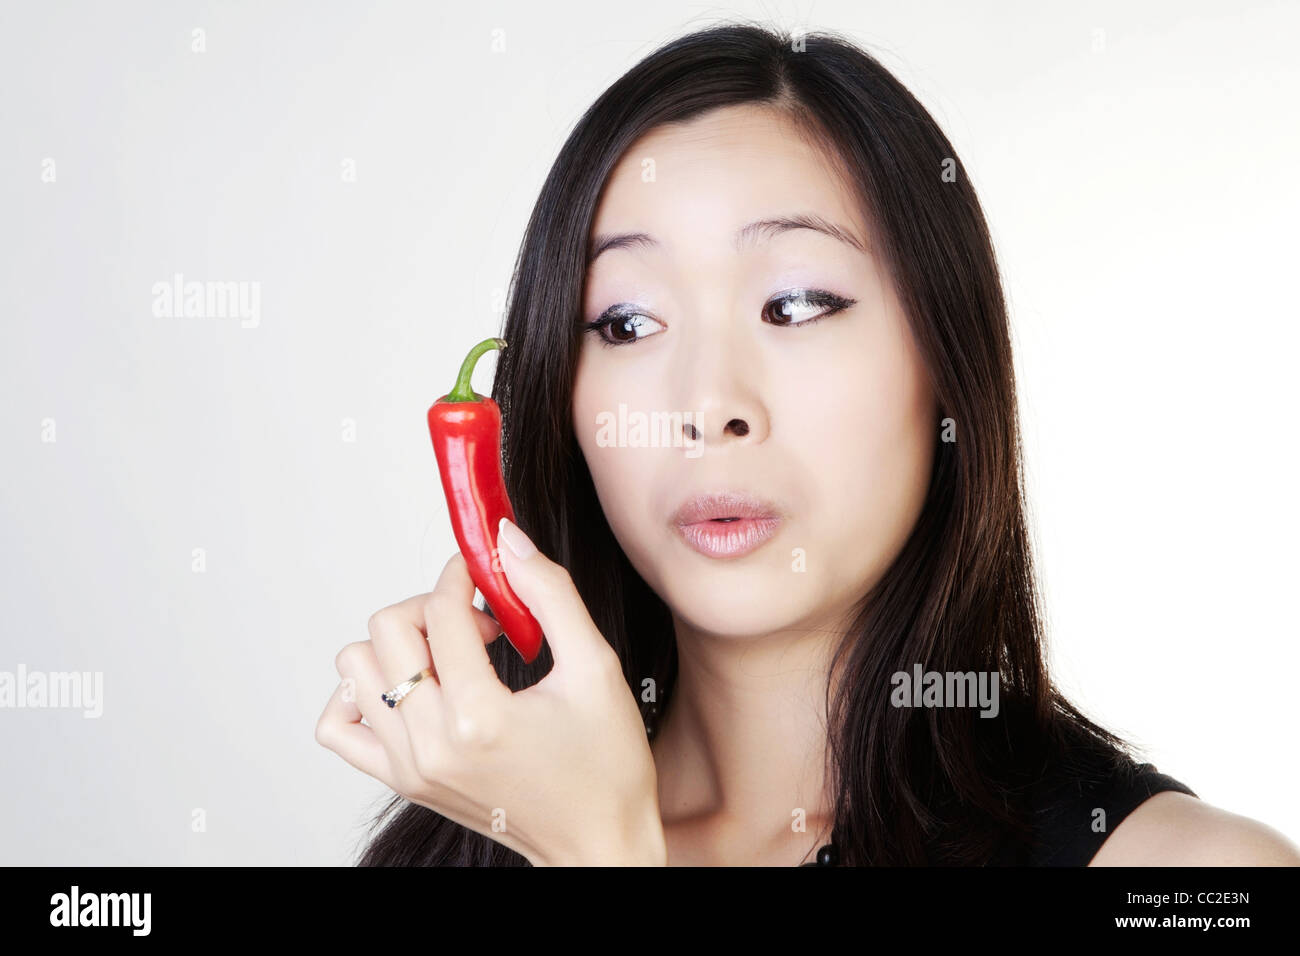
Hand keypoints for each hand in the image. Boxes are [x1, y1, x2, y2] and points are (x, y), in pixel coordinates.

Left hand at [315, 518, 666, 865]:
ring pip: (356, 668)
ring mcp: (409, 767)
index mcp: (481, 718)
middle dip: (431, 606)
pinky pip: (338, 725)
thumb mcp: (595, 667)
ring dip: (399, 645)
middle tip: (480, 622)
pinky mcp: (401, 781)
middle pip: (387, 630)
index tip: (489, 573)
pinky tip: (410, 688)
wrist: (597, 842)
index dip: (465, 574)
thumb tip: (506, 539)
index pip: (441, 611)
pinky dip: (361, 693)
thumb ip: (551, 593)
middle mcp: (432, 745)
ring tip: (452, 656)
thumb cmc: (606, 764)